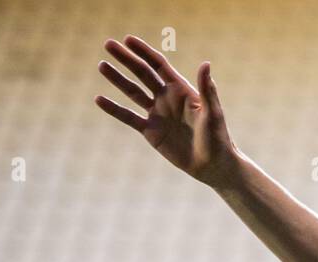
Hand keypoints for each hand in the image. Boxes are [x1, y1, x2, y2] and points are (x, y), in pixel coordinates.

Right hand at [95, 35, 239, 187]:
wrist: (213, 166)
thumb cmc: (218, 138)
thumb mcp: (212, 113)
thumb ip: (206, 89)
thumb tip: (206, 63)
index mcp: (182, 90)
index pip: (159, 65)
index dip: (144, 52)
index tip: (127, 39)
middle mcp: (167, 98)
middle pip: (143, 73)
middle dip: (126, 59)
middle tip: (108, 44)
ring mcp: (158, 114)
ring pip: (133, 92)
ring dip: (117, 79)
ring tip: (102, 65)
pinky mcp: (151, 132)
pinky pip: (129, 117)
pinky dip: (114, 109)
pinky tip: (99, 99)